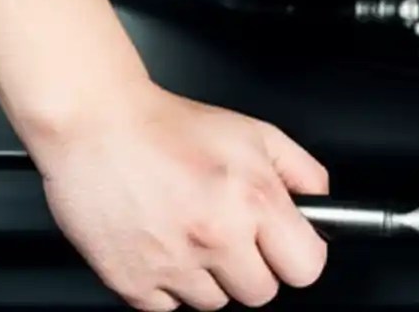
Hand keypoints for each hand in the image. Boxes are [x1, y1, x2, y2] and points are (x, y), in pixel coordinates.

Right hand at [32, 81, 328, 310]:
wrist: (97, 125)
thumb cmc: (170, 127)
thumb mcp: (256, 134)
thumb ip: (301, 171)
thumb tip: (321, 205)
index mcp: (253, 200)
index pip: (306, 268)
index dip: (299, 255)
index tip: (286, 246)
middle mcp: (215, 236)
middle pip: (261, 293)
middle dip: (254, 267)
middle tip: (233, 234)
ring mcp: (171, 264)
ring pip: (213, 303)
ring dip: (209, 276)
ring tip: (191, 231)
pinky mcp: (130, 281)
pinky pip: (166, 307)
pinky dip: (167, 284)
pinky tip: (163, 244)